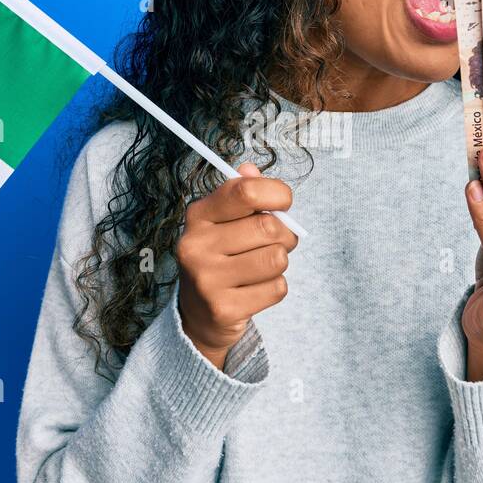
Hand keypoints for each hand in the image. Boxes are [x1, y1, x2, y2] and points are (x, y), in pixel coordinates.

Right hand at [175, 162, 298, 367]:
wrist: (199, 314)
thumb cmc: (221, 257)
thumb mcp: (223, 221)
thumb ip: (241, 193)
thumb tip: (250, 169)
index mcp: (198, 215)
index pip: (245, 191)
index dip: (277, 193)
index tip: (283, 202)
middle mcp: (196, 245)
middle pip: (268, 228)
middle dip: (285, 234)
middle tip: (279, 242)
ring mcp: (207, 279)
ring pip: (276, 259)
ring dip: (280, 262)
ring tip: (264, 265)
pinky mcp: (223, 309)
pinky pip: (276, 288)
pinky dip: (276, 287)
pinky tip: (256, 289)